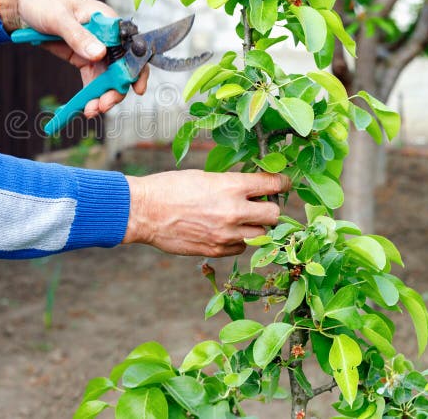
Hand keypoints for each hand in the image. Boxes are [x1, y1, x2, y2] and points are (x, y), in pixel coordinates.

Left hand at [0, 0, 148, 117]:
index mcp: (107, 20)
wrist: (22, 4)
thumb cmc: (43, 1)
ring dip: (102, 95)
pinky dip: (90, 93)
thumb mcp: (59, 17)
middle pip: (121, 67)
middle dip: (115, 89)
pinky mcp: (83, 58)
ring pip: (107, 77)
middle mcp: (106, 36)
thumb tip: (100, 55)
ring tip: (90, 111)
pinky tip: (84, 106)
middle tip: (103, 106)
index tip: (136, 88)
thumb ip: (79, 36)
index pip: (131, 45)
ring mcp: (95, 48)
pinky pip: (92, 79)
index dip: (137, 68)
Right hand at [122, 170, 291, 256]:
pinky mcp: (216, 250)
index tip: (283, 183)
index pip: (272, 184)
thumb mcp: (204, 177)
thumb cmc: (169, 188)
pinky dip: (239, 240)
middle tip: (262, 204)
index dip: (282, 183)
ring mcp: (226, 234)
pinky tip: (226, 231)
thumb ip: (230, 184)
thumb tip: (250, 189)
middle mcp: (234, 211)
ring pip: (261, 235)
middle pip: (275, 214)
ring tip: (242, 219)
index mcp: (231, 186)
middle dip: (271, 208)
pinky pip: (241, 248)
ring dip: (256, 227)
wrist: (144, 212)